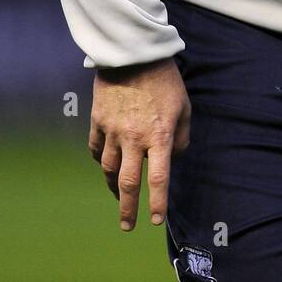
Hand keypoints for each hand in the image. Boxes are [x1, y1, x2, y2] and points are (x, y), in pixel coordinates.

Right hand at [88, 57, 190, 230]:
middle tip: (127, 226)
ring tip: (118, 196)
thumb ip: (180, 138)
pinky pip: (97, 149)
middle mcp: (134, 138)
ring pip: (109, 168)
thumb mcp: (184, 109)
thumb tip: (171, 159)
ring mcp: (112, 130)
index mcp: (159, 136)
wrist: (133, 55)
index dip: (157, 203)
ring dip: (114, 186)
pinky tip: (106, 166)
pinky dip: (101, 161)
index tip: (156, 221)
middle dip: (128, 208)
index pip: (158, 179)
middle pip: (128, 183)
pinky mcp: (98, 121)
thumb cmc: (165, 82)